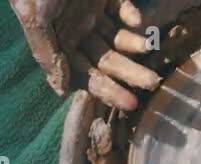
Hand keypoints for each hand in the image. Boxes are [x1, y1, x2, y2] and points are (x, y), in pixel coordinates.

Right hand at [10, 0, 160, 110]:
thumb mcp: (35, 13)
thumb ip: (47, 51)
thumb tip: (61, 89)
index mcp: (59, 42)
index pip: (86, 75)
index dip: (108, 91)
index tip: (131, 103)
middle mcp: (76, 33)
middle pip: (107, 62)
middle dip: (130, 73)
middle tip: (153, 82)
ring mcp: (91, 14)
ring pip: (119, 41)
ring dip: (136, 48)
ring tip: (152, 48)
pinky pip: (123, 12)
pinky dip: (132, 18)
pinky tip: (138, 21)